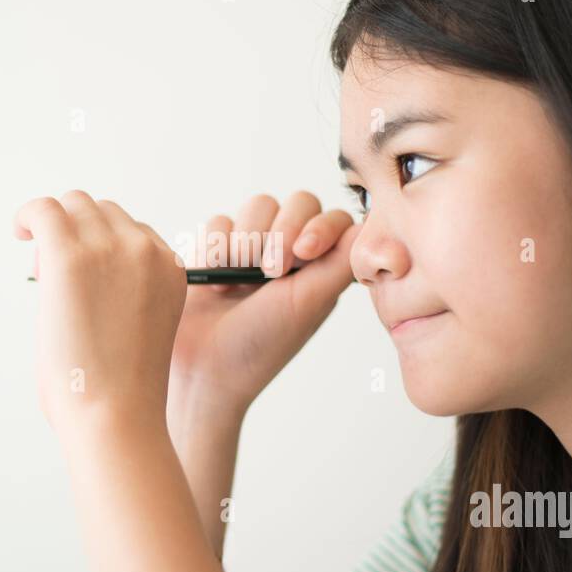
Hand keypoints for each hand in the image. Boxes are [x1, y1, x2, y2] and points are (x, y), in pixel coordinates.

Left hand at [15, 190, 187, 435]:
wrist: (116, 413)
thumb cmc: (121, 391)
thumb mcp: (139, 329)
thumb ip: (119, 293)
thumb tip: (73, 276)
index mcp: (171, 269)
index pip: (133, 233)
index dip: (102, 248)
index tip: (82, 276)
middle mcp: (146, 250)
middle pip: (103, 211)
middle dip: (78, 232)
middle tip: (54, 271)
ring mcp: (110, 248)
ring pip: (75, 204)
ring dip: (56, 226)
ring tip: (41, 262)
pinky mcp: (70, 255)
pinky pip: (43, 210)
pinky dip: (29, 215)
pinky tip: (20, 231)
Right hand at [168, 191, 358, 419]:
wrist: (202, 367)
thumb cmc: (260, 344)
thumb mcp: (308, 304)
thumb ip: (340, 263)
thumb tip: (369, 225)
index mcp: (320, 269)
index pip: (334, 220)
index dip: (319, 226)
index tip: (303, 253)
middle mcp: (290, 254)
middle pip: (298, 203)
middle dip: (279, 233)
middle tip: (267, 273)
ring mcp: (253, 248)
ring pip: (258, 206)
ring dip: (245, 242)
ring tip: (234, 280)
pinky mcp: (217, 250)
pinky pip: (219, 222)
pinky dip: (215, 249)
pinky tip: (214, 282)